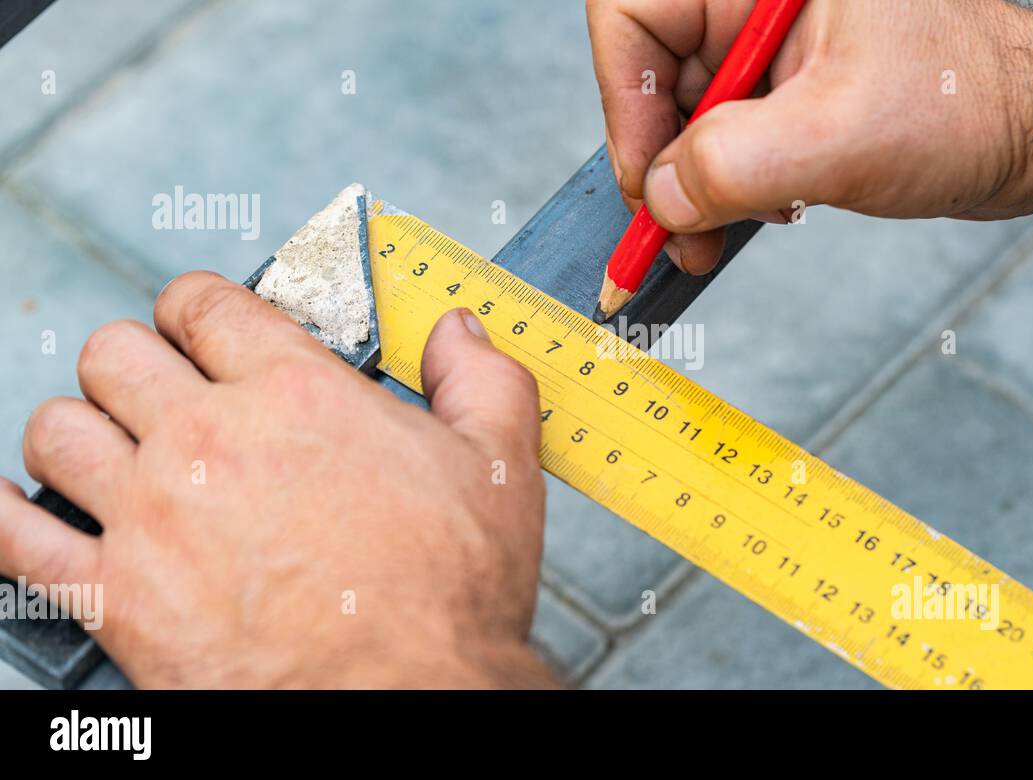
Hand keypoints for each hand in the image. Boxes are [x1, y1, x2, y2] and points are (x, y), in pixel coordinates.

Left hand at [0, 272, 555, 687]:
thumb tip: (458, 328)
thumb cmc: (451, 591)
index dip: (198, 308)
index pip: (204, 304)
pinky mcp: (117, 595)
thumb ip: (481, 375)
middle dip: (139, 364)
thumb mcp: (499, 463)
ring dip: (81, 430)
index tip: (204, 329)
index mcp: (296, 393)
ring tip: (113, 454)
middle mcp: (211, 440)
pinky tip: (24, 510)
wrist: (413, 697)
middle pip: (116, 354)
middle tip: (165, 395)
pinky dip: (8, 514)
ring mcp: (154, 516)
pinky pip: (15, 535)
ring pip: (58, 428)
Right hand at [587, 0, 1032, 273]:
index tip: (649, 179)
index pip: (636, 13)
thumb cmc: (969, 101)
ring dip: (694, 186)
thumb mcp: (840, 137)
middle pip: (655, 70)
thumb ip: (734, 164)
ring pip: (684, 113)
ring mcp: (770, 41)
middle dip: (662, 161)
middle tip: (677, 233)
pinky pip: (721, 136)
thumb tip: (661, 197)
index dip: (627, 99)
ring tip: (723, 232)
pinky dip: (725, 186)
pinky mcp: (785, 86)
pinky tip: (767, 210)